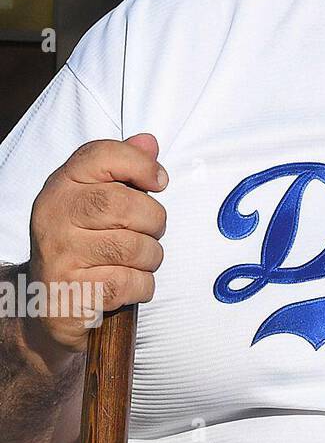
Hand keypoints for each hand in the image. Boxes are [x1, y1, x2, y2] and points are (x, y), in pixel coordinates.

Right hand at [24, 133, 167, 357]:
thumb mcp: (96, 199)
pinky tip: (126, 283)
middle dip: (153, 220)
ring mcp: (60, 255)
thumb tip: (149, 142)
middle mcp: (54, 216)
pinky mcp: (74, 291)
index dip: (140, 164)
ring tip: (135, 260)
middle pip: (125, 205)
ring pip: (136, 248)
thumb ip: (123, 168)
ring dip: (151, 257)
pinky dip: (142, 285)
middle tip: (149, 230)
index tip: (158, 182)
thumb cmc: (83, 242)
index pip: (101, 155)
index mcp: (62, 186)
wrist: (49, 300)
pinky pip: (133, 282)